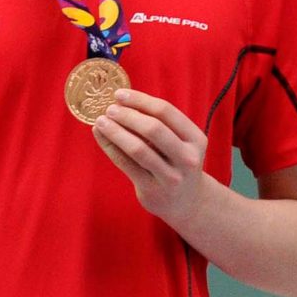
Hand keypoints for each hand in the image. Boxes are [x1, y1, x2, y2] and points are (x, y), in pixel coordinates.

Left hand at [93, 88, 211, 227]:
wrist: (187, 202)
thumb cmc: (176, 162)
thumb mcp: (179, 142)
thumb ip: (159, 123)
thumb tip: (121, 101)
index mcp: (195, 139)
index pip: (166, 112)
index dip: (140, 100)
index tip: (120, 94)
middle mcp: (187, 158)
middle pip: (153, 129)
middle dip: (127, 116)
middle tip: (109, 109)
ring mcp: (171, 176)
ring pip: (138, 149)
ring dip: (116, 132)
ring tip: (100, 121)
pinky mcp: (152, 189)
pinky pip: (126, 164)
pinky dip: (110, 147)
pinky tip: (100, 136)